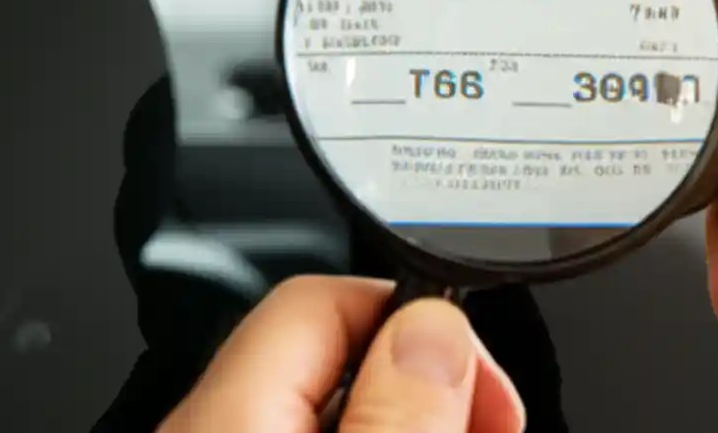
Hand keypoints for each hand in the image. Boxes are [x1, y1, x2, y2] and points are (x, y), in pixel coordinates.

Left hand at [158, 276, 524, 432]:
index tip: (480, 375)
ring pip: (332, 407)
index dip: (417, 316)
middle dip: (430, 376)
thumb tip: (433, 331)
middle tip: (493, 420)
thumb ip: (398, 417)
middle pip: (336, 354)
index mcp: (224, 421)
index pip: (319, 298)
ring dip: (417, 413)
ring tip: (479, 430)